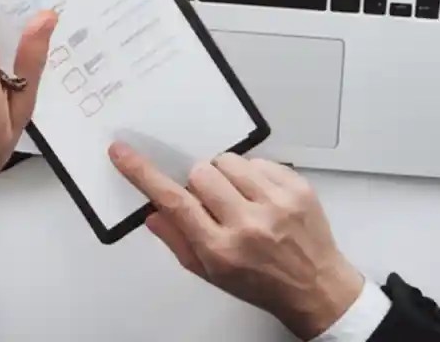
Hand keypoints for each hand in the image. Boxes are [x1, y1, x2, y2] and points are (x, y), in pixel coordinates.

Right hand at [109, 144, 362, 339]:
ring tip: (239, 198)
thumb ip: (178, 240)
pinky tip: (260, 196)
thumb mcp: (211, 273)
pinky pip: (259, 161)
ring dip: (226, 175)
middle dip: (199, 183)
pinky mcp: (297, 187)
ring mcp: (276, 203)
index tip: (123, 154)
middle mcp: (249, 224)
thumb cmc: (262, 283)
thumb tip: (152, 212)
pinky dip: (253, 174)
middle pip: (200, 174)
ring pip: (228, 161)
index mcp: (221, 249)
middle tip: (213, 202)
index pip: (174, 202)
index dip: (143, 174)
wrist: (315, 287)